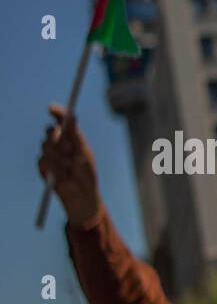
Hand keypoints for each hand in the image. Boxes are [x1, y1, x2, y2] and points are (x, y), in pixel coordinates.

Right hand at [38, 105, 102, 228]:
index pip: (61, 120)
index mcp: (70, 138)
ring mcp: (49, 154)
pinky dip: (55, 167)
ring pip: (46, 145)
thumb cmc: (86, 172)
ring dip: (59, 156)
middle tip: (70, 151)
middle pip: (50, 131)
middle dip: (59, 139)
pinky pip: (43, 160)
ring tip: (70, 167)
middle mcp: (58, 143)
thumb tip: (72, 115)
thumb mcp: (84, 152)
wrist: (82, 194)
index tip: (51, 108)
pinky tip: (63, 176)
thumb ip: (76, 134)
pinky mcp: (43, 165)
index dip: (56, 113)